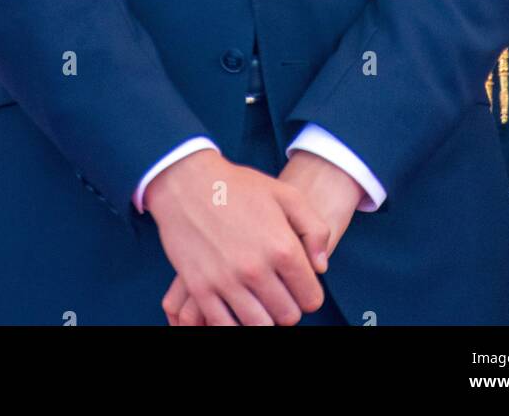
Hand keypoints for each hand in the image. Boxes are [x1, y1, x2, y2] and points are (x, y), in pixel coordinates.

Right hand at [144, 147, 331, 325]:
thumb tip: (321, 267)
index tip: (298, 284)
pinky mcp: (200, 289)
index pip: (311, 298)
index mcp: (282, 247)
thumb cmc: (239, 186)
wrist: (187, 181)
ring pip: (260, 326)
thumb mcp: (286, 194)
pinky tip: (235, 306)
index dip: (308, 293)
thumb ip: (314, 229)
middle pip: (287, 316)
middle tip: (278, 290)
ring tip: (258, 298)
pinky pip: (225, 326)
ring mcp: (226, 281)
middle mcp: (256, 269)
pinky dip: (235, 323)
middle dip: (287, 306)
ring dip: (263, 316)